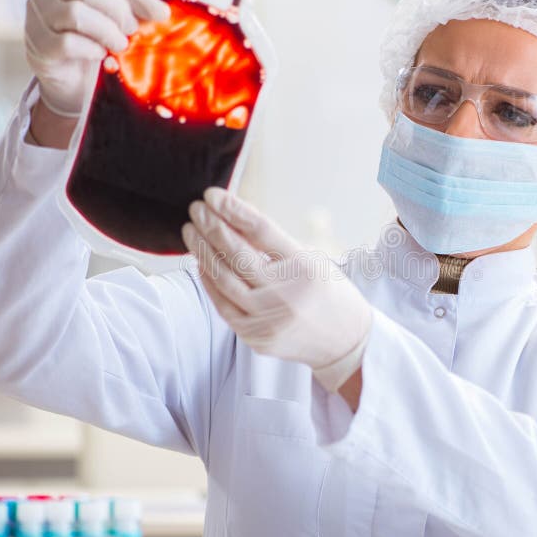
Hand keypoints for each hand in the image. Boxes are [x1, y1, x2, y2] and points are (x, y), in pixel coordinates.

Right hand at [24, 0, 169, 118]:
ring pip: (75, 13)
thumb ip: (132, 14)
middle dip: (116, 10)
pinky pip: (65, 42)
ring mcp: (38, 18)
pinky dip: (89, 49)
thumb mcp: (113, 26)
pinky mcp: (37, 45)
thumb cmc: (94, 49)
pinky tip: (99, 55)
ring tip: (119, 46)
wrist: (71, 85)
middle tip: (132, 31)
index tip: (162, 14)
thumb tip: (163, 11)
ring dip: (105, 31)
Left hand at [182, 188, 371, 392]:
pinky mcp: (256, 337)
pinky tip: (201, 262)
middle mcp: (286, 294)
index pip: (261, 231)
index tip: (213, 195)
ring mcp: (269, 319)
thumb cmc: (326, 292)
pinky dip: (209, 281)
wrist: (345, 340)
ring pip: (224, 280)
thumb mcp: (311, 259)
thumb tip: (231, 218)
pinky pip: (223, 305)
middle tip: (196, 209)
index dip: (233, 210)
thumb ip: (273, 244)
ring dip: (202, 252)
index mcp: (304, 267)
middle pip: (238, 254)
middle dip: (211, 227)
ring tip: (191, 231)